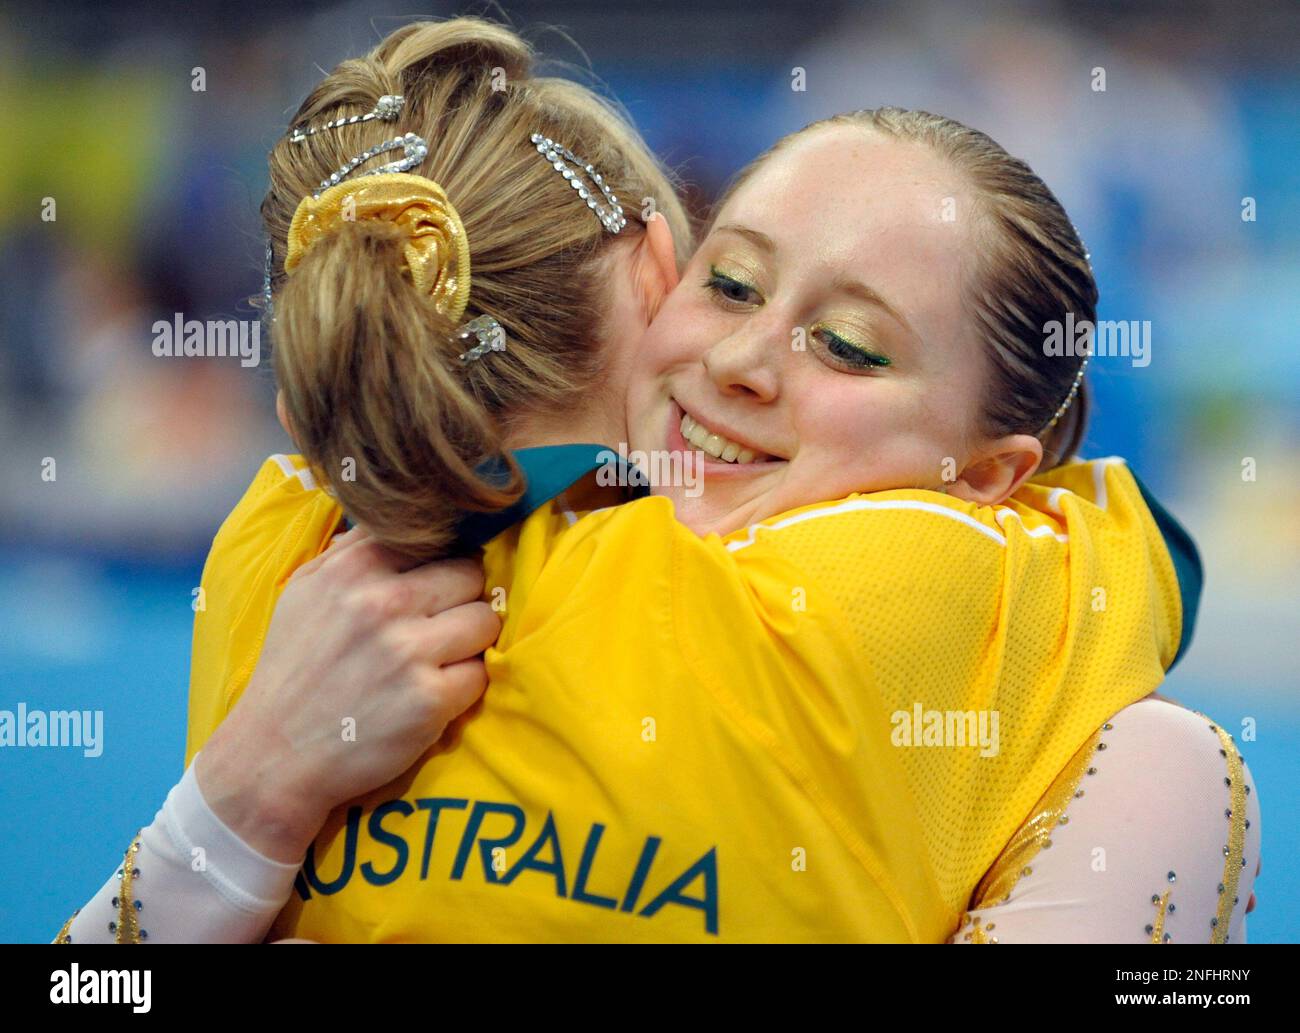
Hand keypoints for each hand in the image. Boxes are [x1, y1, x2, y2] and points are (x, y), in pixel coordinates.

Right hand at [196, 527, 498, 862]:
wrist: (273, 756)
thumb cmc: (293, 670)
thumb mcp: (303, 593)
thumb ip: (350, 552)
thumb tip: (400, 521)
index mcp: (353, 569)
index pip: (434, 536)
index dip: (441, 559)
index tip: (436, 581)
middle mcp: (382, 603)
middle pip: (470, 575)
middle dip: (462, 599)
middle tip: (440, 625)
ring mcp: (409, 651)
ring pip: (485, 620)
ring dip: (471, 641)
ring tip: (440, 658)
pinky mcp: (430, 699)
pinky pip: (481, 673)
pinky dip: (464, 686)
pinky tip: (433, 694)